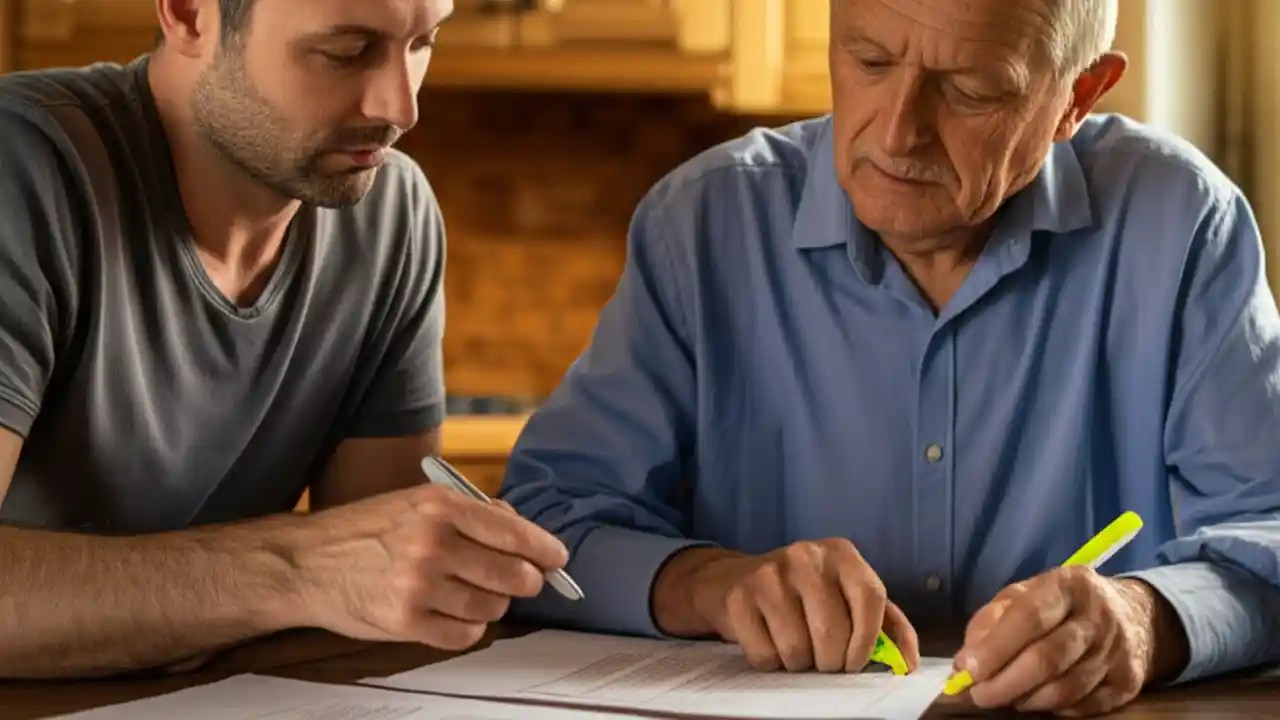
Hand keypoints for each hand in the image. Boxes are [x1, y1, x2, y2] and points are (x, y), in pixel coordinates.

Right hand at [293, 484, 568, 650]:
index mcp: (440, 507)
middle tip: (519, 580)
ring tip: (474, 593)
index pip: (515, 533)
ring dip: (494, 605)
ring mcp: (419, 586)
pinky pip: (465, 634)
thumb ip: (471, 512)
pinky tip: (454, 613)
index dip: (545, 550)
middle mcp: (433, 544)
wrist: (306, 562)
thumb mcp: (417, 501)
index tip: (556, 559)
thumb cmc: (365, 530)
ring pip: (494, 608)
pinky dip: (469, 627)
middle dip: (525, 580)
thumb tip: (522, 530)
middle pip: (514, 575)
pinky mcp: (406, 622)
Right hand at [652, 540, 919, 673]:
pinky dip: (771, 663)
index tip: (856, 661)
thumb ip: (886, 624)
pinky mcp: (740, 598)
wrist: (733, 580)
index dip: (867, 640)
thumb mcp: (847, 596)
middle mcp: (806, 556)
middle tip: (824, 659)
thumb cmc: (803, 595)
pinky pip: (766, 654)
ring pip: (798, 649)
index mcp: (841, 553)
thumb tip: (908, 663)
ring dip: (800, 664)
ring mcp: (769, 574)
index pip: (870, 598)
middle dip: (831, 661)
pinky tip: (770, 643)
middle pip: (832, 632)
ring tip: (797, 649)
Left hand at [954, 567, 1188, 715]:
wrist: (1134, 616)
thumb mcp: (1024, 596)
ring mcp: (1117, 651)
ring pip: (1065, 689)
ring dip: (1026, 699)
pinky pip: (1083, 706)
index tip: (969, 669)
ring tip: (1006, 696)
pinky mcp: (1128, 683)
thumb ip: (990, 622)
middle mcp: (1098, 617)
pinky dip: (1053, 708)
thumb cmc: (1063, 605)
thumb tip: (964, 663)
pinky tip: (1037, 698)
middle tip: (979, 695)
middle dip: (1005, 683)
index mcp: (1068, 585)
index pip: (1029, 617)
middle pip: (1047, 659)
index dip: (996, 647)